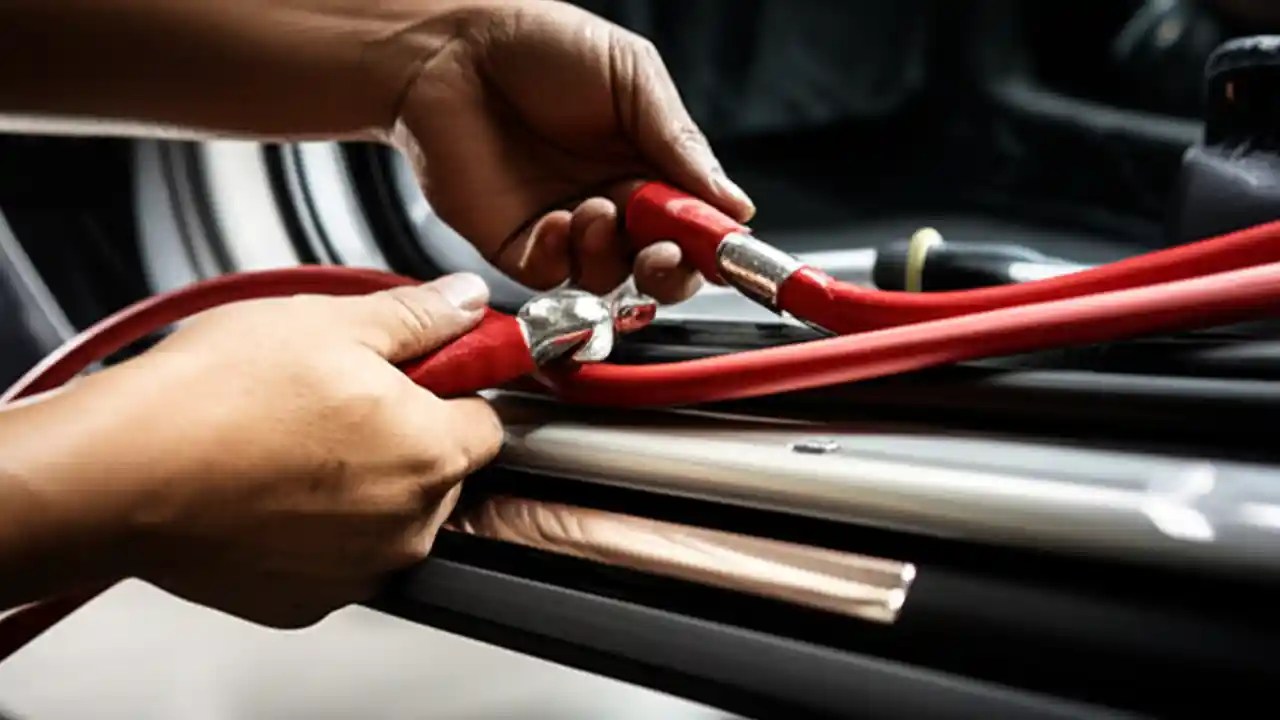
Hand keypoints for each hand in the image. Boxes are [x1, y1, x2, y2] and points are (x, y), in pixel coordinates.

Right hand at [0, 273, 501, 626]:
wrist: (117, 475)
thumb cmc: (214, 399)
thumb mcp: (330, 321)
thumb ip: (418, 316)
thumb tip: (466, 303)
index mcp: (429, 453)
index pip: (487, 422)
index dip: (453, 389)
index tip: (420, 373)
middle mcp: (408, 524)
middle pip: (439, 471)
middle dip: (404, 434)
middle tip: (338, 398)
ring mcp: (358, 570)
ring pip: (388, 515)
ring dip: (361, 481)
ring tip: (293, 440)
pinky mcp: (307, 601)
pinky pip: (338, 555)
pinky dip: (316, 526)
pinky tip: (269, 486)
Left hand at [391, 1, 755, 302]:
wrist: (451, 47)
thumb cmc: (541, 44)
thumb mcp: (631, 77)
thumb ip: (680, 143)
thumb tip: (735, 205)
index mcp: (650, 163)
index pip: (697, 223)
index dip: (713, 244)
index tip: (722, 248)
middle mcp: (614, 202)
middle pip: (661, 267)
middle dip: (672, 272)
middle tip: (664, 254)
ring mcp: (566, 227)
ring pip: (609, 280)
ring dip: (611, 256)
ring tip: (594, 209)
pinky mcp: (517, 243)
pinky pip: (551, 277)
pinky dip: (560, 257)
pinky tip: (555, 220)